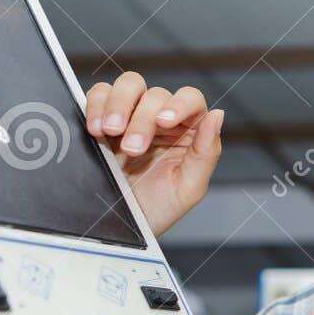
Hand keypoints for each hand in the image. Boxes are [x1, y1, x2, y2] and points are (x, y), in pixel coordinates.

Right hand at [84, 71, 222, 235]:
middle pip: (155, 94)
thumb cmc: (157, 211)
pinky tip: (94, 130)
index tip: (164, 121)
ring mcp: (131, 116)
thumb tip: (218, 114)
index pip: (191, 99)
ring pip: (129, 85)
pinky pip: (98, 95)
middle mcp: (161, 119)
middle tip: (131, 149)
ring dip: (118, 104)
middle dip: (142, 120)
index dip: (179, 104)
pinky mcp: (103, 119)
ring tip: (108, 132)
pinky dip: (95, 105)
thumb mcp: (188, 189)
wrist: (119, 229)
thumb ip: (206, 152)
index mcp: (188, 131)